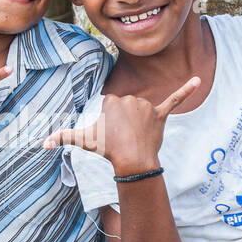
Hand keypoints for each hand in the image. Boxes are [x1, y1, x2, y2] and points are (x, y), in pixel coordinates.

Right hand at [42, 77, 199, 174]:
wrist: (132, 161)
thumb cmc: (107, 149)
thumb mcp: (82, 141)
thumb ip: (62, 138)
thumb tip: (43, 144)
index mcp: (112, 100)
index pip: (110, 108)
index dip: (110, 124)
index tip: (110, 135)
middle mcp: (129, 98)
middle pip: (126, 110)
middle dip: (124, 125)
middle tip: (123, 139)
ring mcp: (145, 107)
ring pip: (141, 113)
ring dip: (139, 126)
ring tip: (136, 139)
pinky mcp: (160, 114)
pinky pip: (174, 100)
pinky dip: (187, 90)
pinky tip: (199, 80)